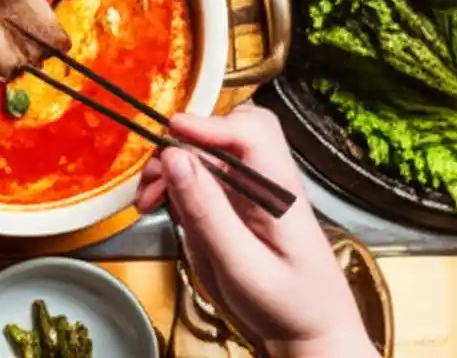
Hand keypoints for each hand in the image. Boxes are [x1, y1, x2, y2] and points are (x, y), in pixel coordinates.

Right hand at [137, 104, 378, 357]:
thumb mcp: (242, 267)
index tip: (171, 132)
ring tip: (148, 197)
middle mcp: (265, 182)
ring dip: (171, 163)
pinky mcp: (231, 203)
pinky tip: (157, 202)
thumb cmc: (288, 305)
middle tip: (153, 176)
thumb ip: (208, 213)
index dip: (210, 124)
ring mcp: (249, 191)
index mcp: (280, 192)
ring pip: (207, 150)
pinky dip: (172, 181)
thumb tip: (176, 157)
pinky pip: (198, 175)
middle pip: (228, 130)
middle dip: (183, 142)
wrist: (308, 332)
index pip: (252, 132)